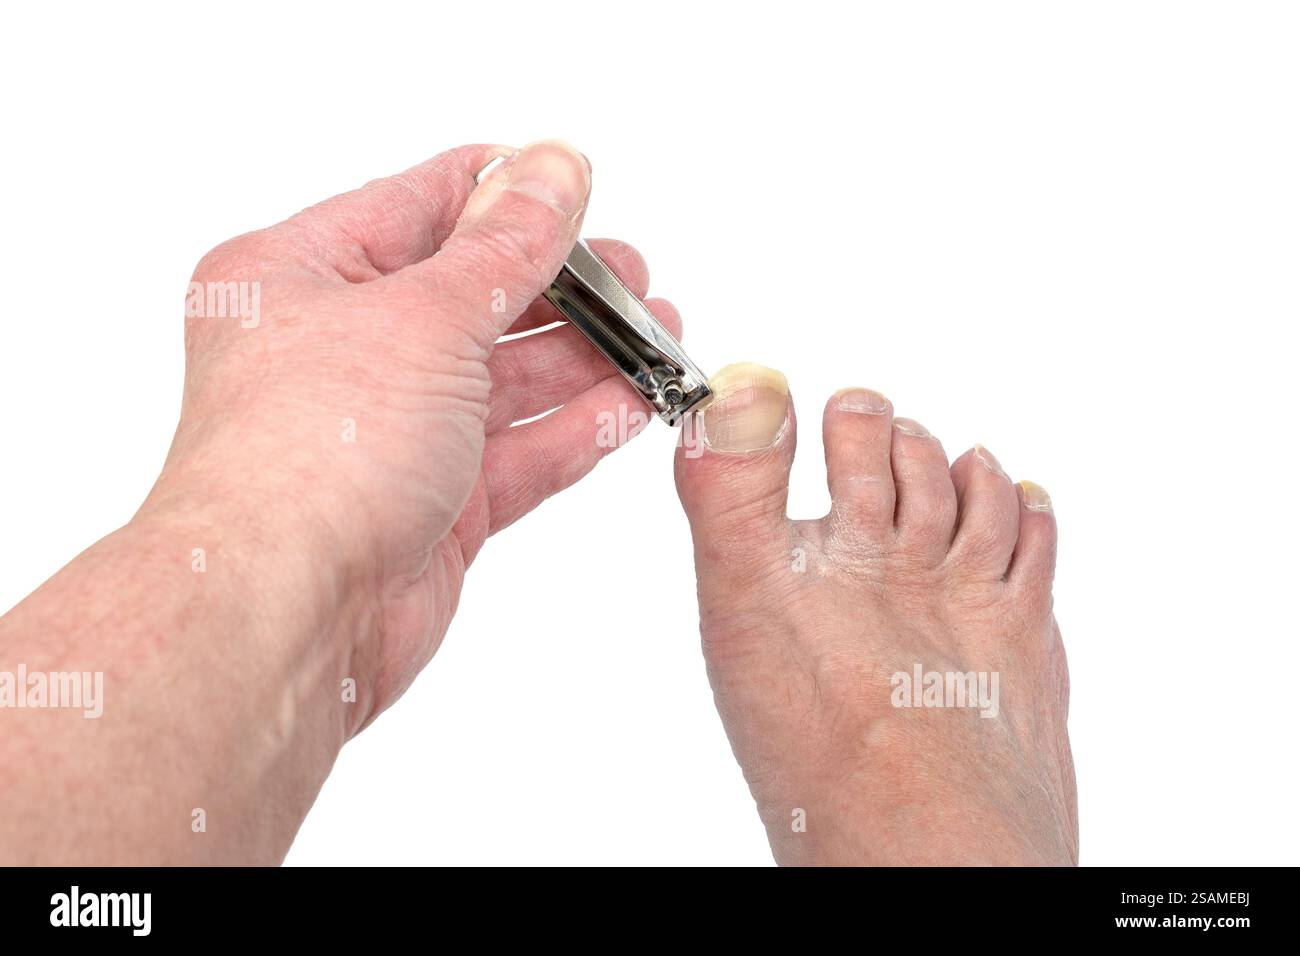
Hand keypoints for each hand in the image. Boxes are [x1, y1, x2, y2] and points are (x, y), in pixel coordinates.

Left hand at [148, 140, 680, 729]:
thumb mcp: (424, 318)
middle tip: (636, 276)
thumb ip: (505, 247)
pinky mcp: (431, 505)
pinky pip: (517, 453)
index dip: (506, 192)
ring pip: (503, 381)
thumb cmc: (310, 457)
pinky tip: (634, 405)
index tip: (581, 186)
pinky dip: (575, 430)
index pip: (420, 206)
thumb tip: (553, 166)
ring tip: (659, 334)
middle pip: (472, 296)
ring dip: (584, 361)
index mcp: (300, 275)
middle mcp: (339, 350)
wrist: (287, 616)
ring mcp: (387, 432)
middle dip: (562, 287)